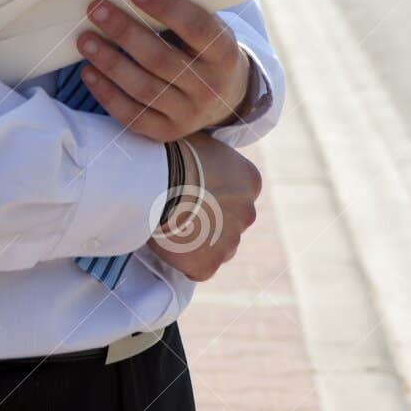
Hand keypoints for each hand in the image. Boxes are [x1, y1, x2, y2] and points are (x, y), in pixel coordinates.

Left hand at [74, 0, 251, 141]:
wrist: (228, 98)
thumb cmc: (207, 49)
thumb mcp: (210, 28)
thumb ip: (181, 12)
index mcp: (224, 53)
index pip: (196, 27)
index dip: (166, 8)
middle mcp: (209, 87)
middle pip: (161, 59)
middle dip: (124, 32)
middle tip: (96, 8)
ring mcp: (189, 114)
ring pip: (143, 89)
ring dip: (109, 62)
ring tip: (84, 39)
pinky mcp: (168, 133)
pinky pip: (133, 117)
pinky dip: (107, 94)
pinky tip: (89, 72)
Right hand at [148, 132, 261, 281]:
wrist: (161, 182)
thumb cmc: (176, 153)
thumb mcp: (203, 143)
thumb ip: (211, 158)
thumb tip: (200, 157)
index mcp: (250, 182)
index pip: (236, 193)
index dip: (212, 193)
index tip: (192, 190)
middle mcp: (248, 214)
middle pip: (230, 222)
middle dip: (211, 220)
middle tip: (181, 210)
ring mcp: (229, 243)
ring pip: (217, 247)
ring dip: (200, 242)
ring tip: (173, 228)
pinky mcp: (207, 266)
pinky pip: (197, 267)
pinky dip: (184, 260)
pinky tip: (167, 243)